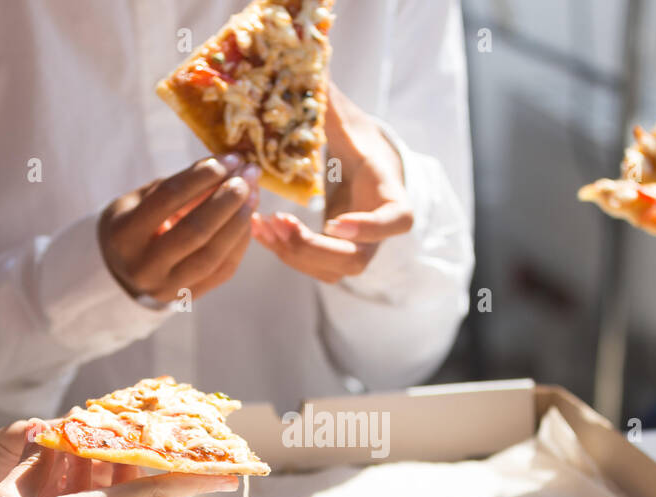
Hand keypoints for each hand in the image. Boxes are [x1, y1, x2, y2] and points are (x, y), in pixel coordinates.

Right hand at [0, 444, 237, 496]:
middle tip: (200, 448)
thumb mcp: (9, 495)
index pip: (150, 494)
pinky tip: (104, 465)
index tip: (228, 475)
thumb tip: (61, 440)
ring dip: (143, 475)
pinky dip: (116, 486)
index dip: (190, 480)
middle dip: (179, 473)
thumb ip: (40, 465)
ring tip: (150, 443)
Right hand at [100, 155, 259, 302]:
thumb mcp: (142, 199)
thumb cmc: (135, 224)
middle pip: (195, 230)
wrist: (125, 272)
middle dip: (227, 199)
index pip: (169, 198)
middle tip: (248, 175)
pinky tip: (248, 218)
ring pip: (214, 254)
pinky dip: (240, 240)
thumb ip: (180, 186)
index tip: (229, 159)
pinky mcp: (190, 298)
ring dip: (239, 221)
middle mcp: (144, 267)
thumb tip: (228, 167)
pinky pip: (224, 268)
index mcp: (123, 235)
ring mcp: (168, 287)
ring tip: (254, 194)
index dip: (203, 175)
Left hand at [251, 84, 412, 282]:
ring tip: (264, 226)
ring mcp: (359, 249)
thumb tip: (310, 66)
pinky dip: (284, 253)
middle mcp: (378, 231)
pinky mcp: (336, 257)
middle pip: (357, 259)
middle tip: (282, 225)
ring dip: (294, 254)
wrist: (368, 172)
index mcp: (391, 195)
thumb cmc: (361, 145)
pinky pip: (313, 267)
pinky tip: (260, 231)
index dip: (370, 228)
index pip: (396, 221)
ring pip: (332, 271)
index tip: (337, 224)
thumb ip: (332, 106)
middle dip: (315, 248)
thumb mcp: (350, 124)